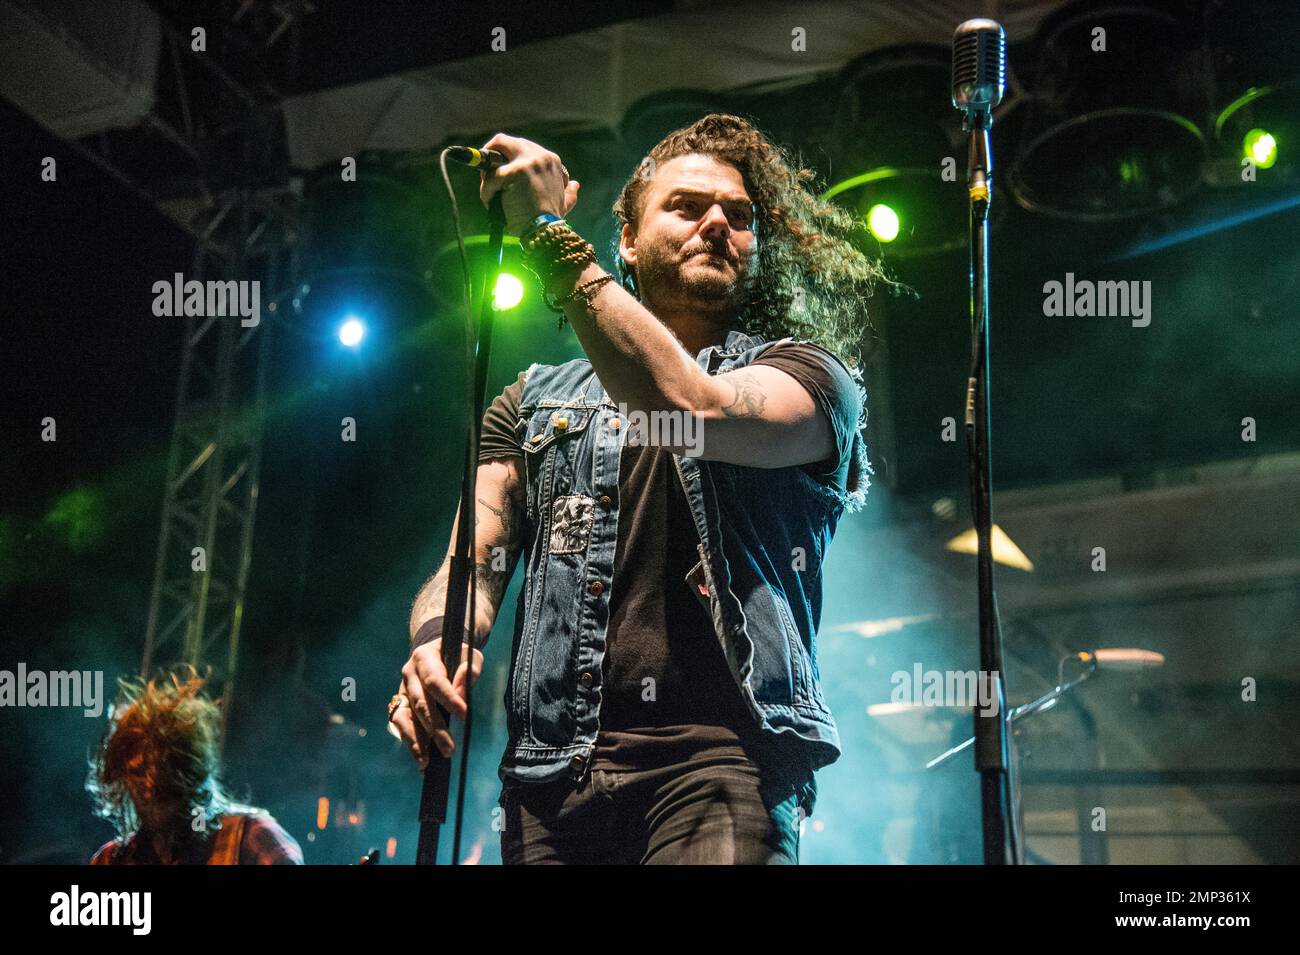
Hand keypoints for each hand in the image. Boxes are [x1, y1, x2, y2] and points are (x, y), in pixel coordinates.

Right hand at [393, 637, 483, 769]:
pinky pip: (401, 726)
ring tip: (426, 762)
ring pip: (404, 718)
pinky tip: (421, 761)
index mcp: (423, 657)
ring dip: (416, 741)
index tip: (464, 714)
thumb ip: (468, 670)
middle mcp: (408, 674)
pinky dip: (410, 743)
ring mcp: (402, 691)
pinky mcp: (400, 705)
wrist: (437, 652)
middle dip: (435, 728)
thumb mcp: (468, 654)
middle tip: (449, 750)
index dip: (449, 698)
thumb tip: (461, 695)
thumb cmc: (457, 654)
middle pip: (420, 704)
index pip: (435, 680)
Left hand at [477, 132, 580, 235]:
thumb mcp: (564, 202)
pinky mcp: (514, 173)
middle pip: (504, 141)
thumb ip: (568, 192)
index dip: (508, 158)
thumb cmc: (550, 221)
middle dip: (491, 157)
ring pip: (493, 157)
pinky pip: (490, 178)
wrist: (545, 233)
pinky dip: (487, 192)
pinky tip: (492, 203)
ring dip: (488, 175)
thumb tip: (575, 185)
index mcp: (551, 160)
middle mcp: (540, 156)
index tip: (502, 170)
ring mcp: (527, 162)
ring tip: (492, 193)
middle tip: (486, 173)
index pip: (521, 146)